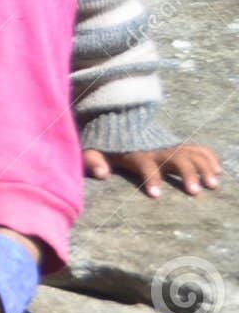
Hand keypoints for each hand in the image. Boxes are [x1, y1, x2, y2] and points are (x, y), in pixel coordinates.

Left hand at [83, 143, 222, 196]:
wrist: (119, 118)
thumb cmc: (107, 143)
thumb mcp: (94, 150)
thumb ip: (94, 161)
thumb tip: (101, 174)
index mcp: (136, 154)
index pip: (145, 166)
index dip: (150, 179)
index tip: (156, 194)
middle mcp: (156, 150)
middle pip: (176, 159)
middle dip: (186, 174)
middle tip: (195, 192)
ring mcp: (170, 145)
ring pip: (191, 154)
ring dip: (203, 167)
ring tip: (213, 184)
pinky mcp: (179, 144)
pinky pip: (198, 148)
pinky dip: (209, 157)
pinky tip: (218, 170)